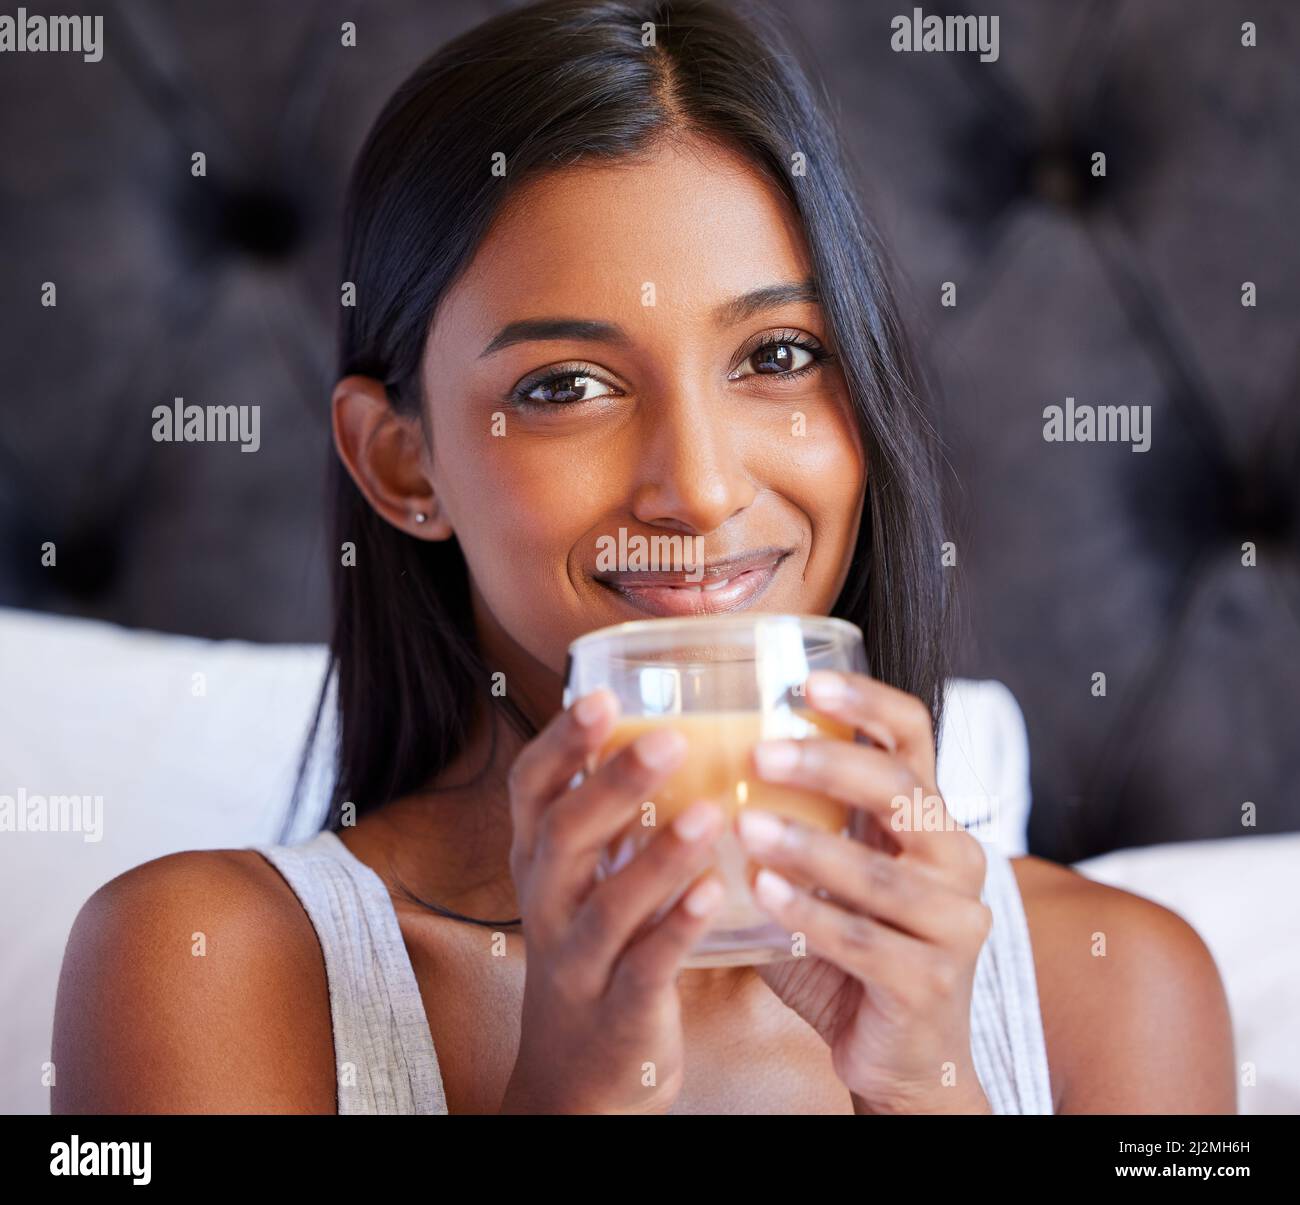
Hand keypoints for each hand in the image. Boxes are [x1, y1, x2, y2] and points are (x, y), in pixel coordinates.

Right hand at [500, 688, 728, 1114]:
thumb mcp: (580, 876)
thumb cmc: (593, 945)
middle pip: (565, 835)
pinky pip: (646, 966)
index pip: (531, 789)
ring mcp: (579, 959)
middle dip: (613, 785)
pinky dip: (678, 928)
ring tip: (710, 812)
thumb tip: (663, 717)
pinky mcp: (620, 1009)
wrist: (576, 1070)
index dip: (560, 742)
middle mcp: (547, 902)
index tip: (600, 695)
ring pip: (608, 904)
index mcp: (539, 858)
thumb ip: (608, 812)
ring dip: (658, 857)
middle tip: (669, 739)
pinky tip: (717, 891)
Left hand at [739, 670, 993, 1114]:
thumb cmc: (844, 950)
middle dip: (828, 766)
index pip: (912, 736)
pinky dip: (812, 915)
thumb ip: (783, 824)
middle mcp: (954, 857)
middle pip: (902, 789)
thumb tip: (683, 768)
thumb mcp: (820, 875)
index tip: (806, 683)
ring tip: (745, 828)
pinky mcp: (933, 981)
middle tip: (758, 755)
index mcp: (924, 817)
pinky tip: (764, 896)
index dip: (866, 703)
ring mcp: (954, 921)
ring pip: (882, 871)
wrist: (897, 1055)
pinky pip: (867, 941)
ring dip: (809, 846)